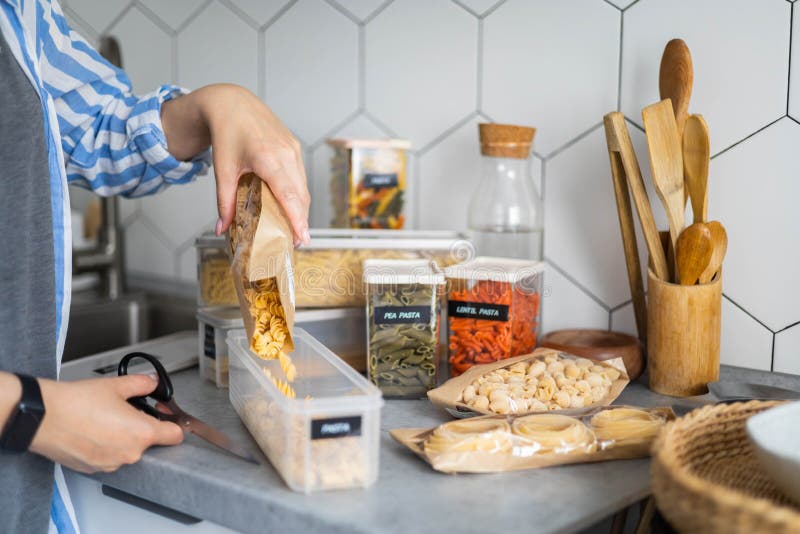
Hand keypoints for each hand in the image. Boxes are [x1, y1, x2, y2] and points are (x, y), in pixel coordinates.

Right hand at [29, 376, 182, 473]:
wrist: (43, 417)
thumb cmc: (76, 403)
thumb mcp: (116, 385)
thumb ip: (141, 384)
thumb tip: (151, 383)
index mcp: (141, 433)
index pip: (175, 436)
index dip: (173, 423)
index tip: (166, 416)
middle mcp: (129, 453)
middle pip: (149, 441)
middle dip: (141, 426)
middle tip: (126, 411)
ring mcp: (111, 464)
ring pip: (127, 450)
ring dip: (122, 437)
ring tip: (104, 419)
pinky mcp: (94, 468)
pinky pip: (109, 457)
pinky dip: (106, 446)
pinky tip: (93, 431)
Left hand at [161, 84, 309, 245]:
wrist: (231, 102)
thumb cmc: (226, 132)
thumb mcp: (223, 170)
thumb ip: (224, 202)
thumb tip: (222, 229)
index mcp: (268, 158)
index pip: (289, 195)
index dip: (298, 219)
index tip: (302, 238)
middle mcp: (286, 154)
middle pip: (300, 196)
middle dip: (301, 220)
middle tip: (295, 242)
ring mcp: (293, 149)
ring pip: (303, 187)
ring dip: (301, 209)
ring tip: (294, 228)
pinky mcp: (294, 147)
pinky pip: (300, 177)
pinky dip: (298, 194)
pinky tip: (291, 206)